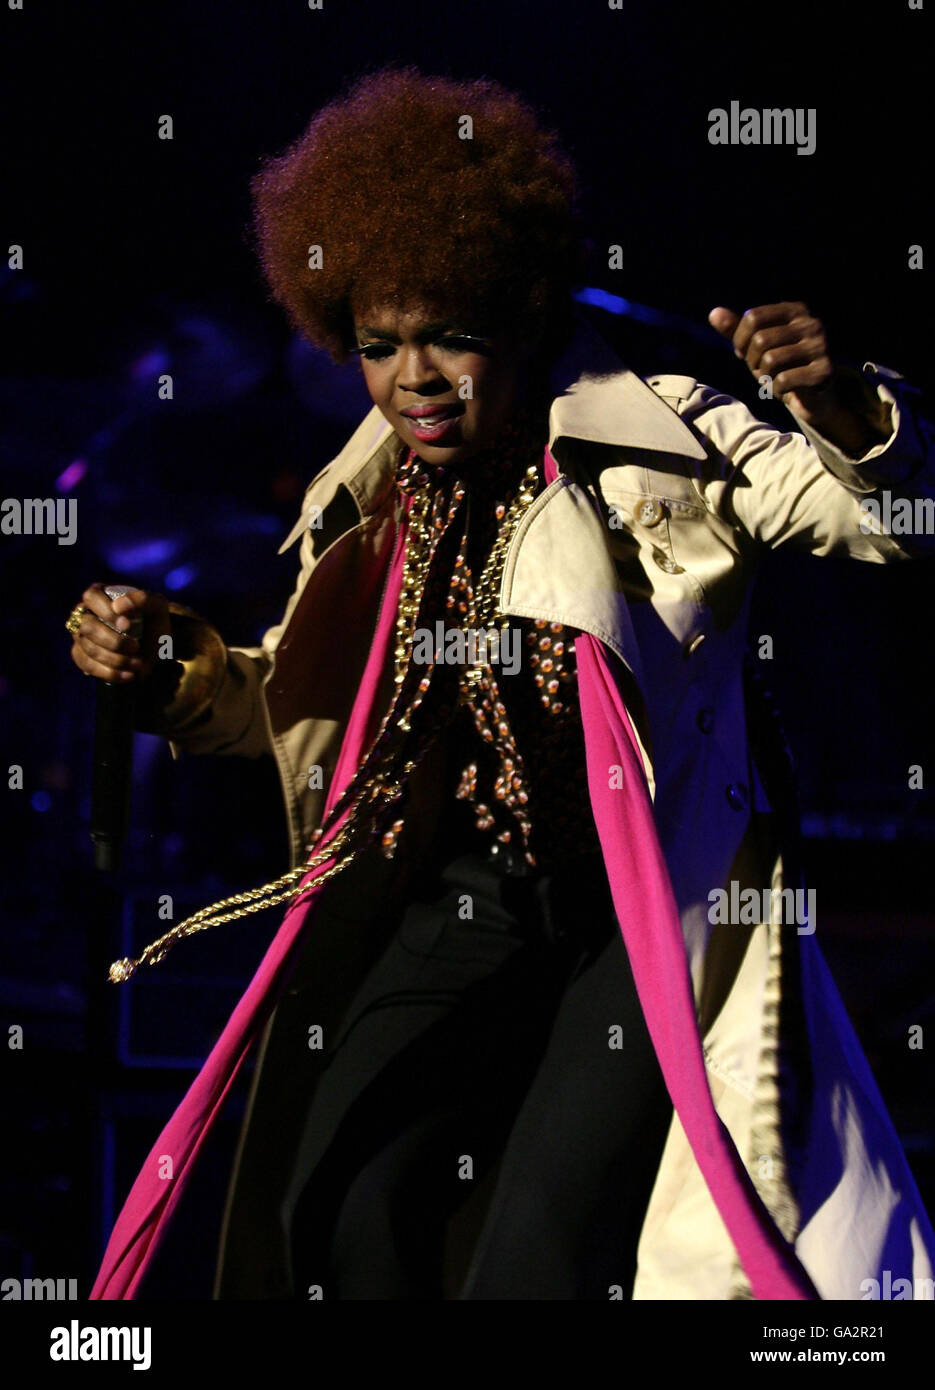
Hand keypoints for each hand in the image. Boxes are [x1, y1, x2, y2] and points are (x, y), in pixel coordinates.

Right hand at [69, 583, 170, 683]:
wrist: (156, 646)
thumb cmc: (154, 621)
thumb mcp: (157, 606)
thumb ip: (142, 599)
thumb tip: (118, 606)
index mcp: (100, 595)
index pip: (92, 597)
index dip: (106, 612)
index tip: (127, 625)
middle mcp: (85, 614)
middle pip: (88, 627)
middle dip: (113, 642)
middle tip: (135, 648)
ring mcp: (81, 635)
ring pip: (88, 649)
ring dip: (116, 660)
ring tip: (138, 664)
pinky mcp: (81, 655)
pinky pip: (86, 665)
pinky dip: (109, 673)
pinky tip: (129, 675)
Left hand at [708, 301, 890, 454]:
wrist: (814, 395)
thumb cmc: (781, 366)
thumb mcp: (756, 347)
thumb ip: (736, 330)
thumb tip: (714, 313)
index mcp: (794, 310)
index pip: (752, 317)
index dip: (739, 340)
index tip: (742, 353)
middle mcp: (810, 323)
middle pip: (760, 340)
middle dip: (752, 362)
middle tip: (761, 371)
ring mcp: (820, 346)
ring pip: (771, 360)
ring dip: (764, 377)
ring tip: (774, 379)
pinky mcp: (824, 370)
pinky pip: (784, 380)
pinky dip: (777, 390)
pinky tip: (785, 390)